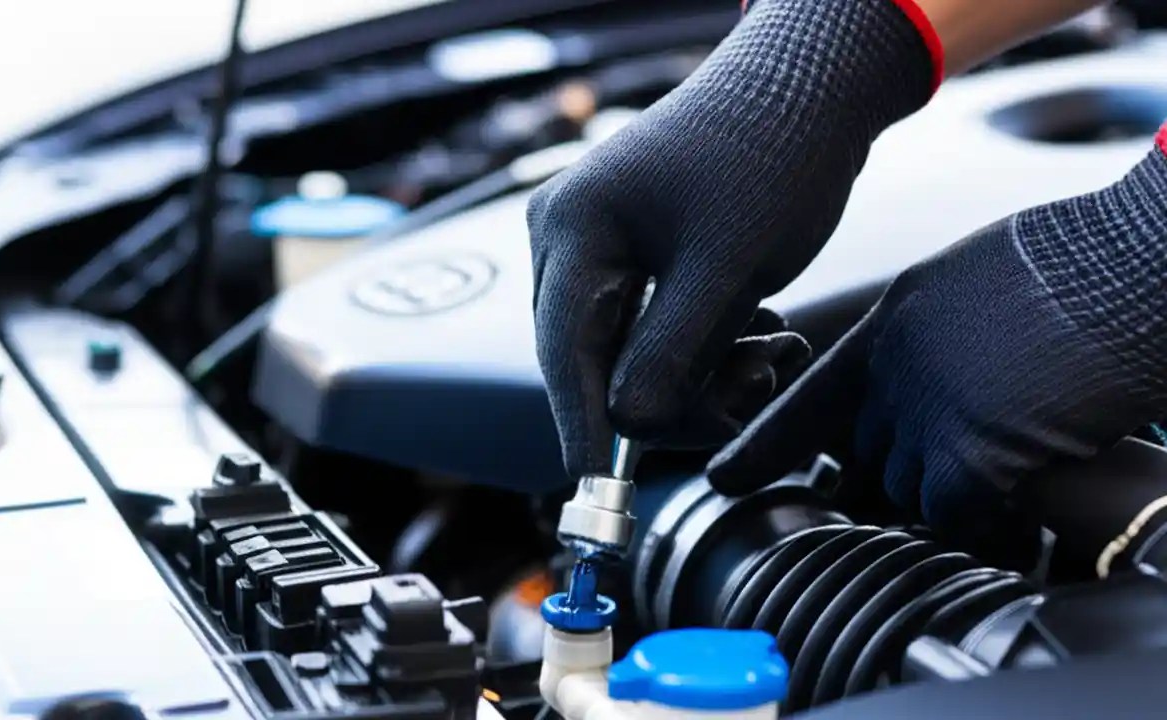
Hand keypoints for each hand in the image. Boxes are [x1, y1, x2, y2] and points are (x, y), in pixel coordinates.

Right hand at [529, 0, 937, 476]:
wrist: (813, 85)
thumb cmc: (773, 152)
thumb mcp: (727, 268)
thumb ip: (669, 356)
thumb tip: (627, 431)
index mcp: (574, 229)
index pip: (563, 355)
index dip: (584, 432)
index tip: (596, 495)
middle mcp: (569, 234)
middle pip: (592, 358)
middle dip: (667, 396)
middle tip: (744, 396)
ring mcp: (598, 238)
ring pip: (626, 347)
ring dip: (694, 372)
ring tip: (767, 350)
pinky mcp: (634, 246)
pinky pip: (649, 323)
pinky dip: (699, 346)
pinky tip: (752, 332)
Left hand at [708, 146, 1166, 553]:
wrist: (1138, 263)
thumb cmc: (1087, 266)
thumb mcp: (981, 285)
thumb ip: (937, 339)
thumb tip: (938, 385)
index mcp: (893, 322)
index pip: (810, 396)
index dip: (766, 441)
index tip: (725, 475)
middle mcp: (895, 366)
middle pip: (868, 453)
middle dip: (906, 466)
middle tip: (963, 455)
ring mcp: (925, 407)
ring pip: (909, 488)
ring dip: (954, 488)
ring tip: (1017, 443)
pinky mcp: (967, 450)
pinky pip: (951, 512)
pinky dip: (985, 513)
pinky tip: (1022, 479)